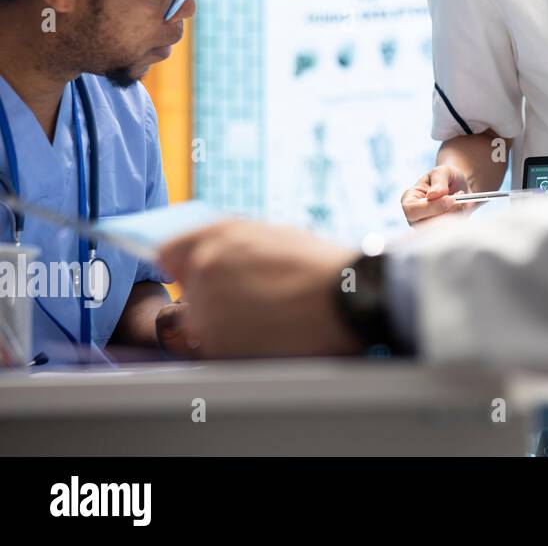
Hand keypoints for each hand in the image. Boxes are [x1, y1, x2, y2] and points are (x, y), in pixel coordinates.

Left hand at [158, 219, 362, 358]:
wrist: (345, 298)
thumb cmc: (321, 267)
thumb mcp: (276, 236)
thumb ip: (236, 245)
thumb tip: (214, 258)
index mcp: (220, 234)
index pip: (169, 251)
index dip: (181, 266)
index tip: (188, 277)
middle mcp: (205, 265)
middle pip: (189, 290)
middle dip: (212, 297)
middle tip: (254, 302)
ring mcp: (207, 305)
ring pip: (202, 321)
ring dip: (225, 323)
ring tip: (268, 320)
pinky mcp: (216, 341)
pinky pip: (217, 346)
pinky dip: (237, 345)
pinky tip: (270, 335)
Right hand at [400, 164, 471, 224]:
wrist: (459, 186)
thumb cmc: (446, 177)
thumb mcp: (442, 171)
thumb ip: (438, 181)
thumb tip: (432, 195)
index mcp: (409, 201)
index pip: (412, 211)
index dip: (431, 207)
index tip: (449, 199)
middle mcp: (416, 218)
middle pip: (427, 224)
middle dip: (447, 211)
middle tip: (459, 196)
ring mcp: (428, 228)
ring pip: (442, 229)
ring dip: (456, 213)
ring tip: (461, 197)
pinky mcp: (443, 232)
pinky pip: (453, 231)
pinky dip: (462, 218)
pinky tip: (463, 206)